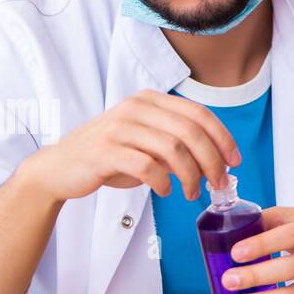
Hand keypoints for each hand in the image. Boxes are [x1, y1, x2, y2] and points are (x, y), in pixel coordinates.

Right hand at [21, 90, 239, 203]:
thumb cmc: (107, 158)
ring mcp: (119, 127)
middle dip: (211, 161)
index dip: (222, 137)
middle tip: (217, 184)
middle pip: (190, 131)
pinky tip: (164, 190)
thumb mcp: (144, 144)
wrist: (60, 168)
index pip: (198, 113)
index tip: (234, 161)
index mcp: (148, 101)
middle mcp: (135, 108)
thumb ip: (175, 146)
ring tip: (191, 193)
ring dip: (190, 175)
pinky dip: (163, 182)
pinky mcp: (105, 151)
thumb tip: (215, 161)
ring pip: (173, 148)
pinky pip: (147, 166)